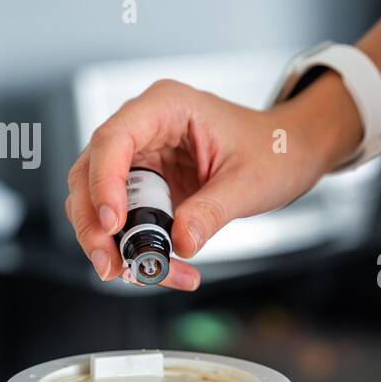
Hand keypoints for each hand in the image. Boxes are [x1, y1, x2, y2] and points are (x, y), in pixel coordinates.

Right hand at [65, 75, 360, 289]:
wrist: (289, 153)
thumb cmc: (273, 150)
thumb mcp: (248, 182)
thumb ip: (211, 211)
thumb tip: (180, 243)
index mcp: (165, 107)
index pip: (114, 139)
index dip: (104, 182)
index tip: (113, 223)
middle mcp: (144, 129)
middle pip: (90, 173)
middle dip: (95, 224)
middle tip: (111, 264)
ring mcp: (142, 158)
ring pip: (98, 201)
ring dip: (110, 243)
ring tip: (140, 274)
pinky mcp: (147, 187)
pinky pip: (126, 220)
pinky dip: (136, 248)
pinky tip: (165, 270)